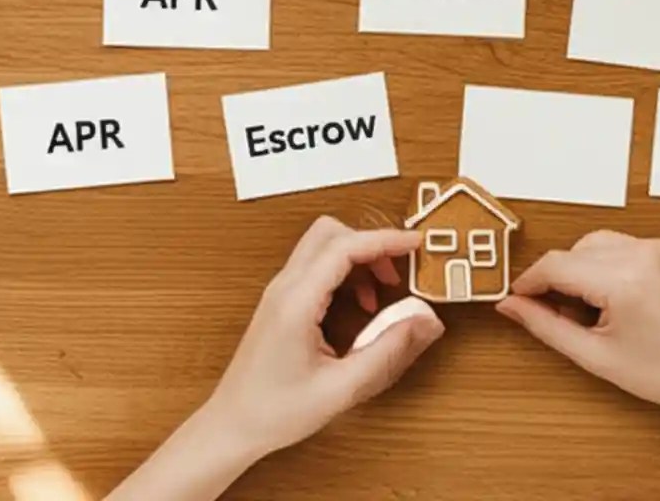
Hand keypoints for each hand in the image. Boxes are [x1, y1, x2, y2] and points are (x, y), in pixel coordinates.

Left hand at [209, 217, 444, 457]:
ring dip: (358, 258)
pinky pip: (316, 267)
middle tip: (399, 271)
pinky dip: (344, 273)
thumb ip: (389, 350)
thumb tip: (426, 322)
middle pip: (331, 233)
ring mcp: (280, 292)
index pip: (344, 247)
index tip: (416, 244)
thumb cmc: (276, 411)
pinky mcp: (281, 301)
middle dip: (371, 243)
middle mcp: (284, 287)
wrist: (233, 425)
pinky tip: (360, 306)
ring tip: (383, 293)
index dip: (385, 240)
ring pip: (323, 246)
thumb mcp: (343, 387)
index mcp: (296, 302)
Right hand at [496, 231, 659, 419]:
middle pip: (571, 252)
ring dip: (577, 269)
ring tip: (585, 308)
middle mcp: (642, 255)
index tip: (516, 298)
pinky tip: (606, 296)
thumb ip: (545, 325)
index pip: (556, 265)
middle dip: (553, 279)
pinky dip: (600, 264)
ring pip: (591, 244)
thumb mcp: (593, 355)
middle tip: (550, 312)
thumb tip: (510, 305)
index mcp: (625, 282)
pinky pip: (615, 245)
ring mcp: (656, 248)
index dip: (528, 282)